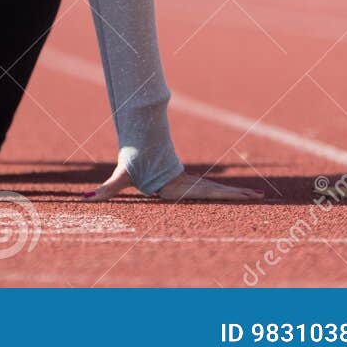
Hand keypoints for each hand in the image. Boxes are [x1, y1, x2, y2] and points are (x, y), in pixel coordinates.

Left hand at [80, 162, 264, 201]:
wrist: (140, 148)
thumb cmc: (131, 164)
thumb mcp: (119, 178)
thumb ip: (104, 189)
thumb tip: (85, 198)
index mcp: (177, 184)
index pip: (200, 190)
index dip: (218, 193)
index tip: (235, 195)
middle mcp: (189, 183)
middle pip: (216, 190)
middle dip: (237, 194)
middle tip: (260, 197)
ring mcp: (193, 183)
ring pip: (219, 190)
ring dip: (239, 194)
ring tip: (262, 197)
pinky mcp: (193, 184)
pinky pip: (215, 190)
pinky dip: (231, 194)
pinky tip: (247, 197)